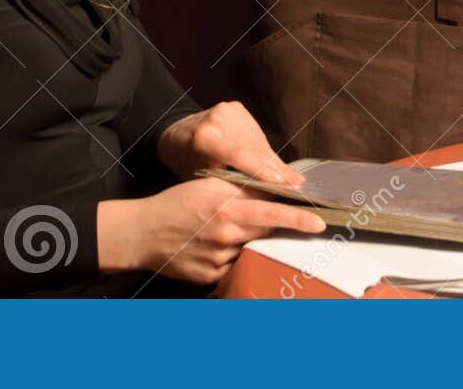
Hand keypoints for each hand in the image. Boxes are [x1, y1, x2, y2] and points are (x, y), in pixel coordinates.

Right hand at [103, 178, 325, 285]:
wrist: (143, 233)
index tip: (320, 223)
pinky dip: (234, 258)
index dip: (298, 219)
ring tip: (224, 233)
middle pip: (266, 234)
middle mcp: (226, 235)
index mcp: (228, 207)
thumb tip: (273, 190)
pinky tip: (215, 248)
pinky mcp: (211, 276)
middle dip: (276, 230)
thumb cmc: (178, 203)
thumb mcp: (209, 185)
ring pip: (250, 250)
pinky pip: (234, 267)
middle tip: (275, 224)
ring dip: (249, 243)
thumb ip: (242, 188)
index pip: (272, 214)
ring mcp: (219, 259)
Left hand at [157, 101, 302, 185]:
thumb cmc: (184, 160)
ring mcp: (229, 110)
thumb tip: (258, 197)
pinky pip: (256, 134)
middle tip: (296, 186)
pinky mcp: (237, 107)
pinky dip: (264, 150)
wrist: (175, 131)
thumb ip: (225, 182)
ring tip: (291, 179)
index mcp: (205, 137)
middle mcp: (219, 119)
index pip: (241, 156)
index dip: (264, 171)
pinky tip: (275, 164)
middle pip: (254, 148)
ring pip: (258, 141)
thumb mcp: (199, 176)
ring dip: (274, 161)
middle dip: (275, 169)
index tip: (285, 184)